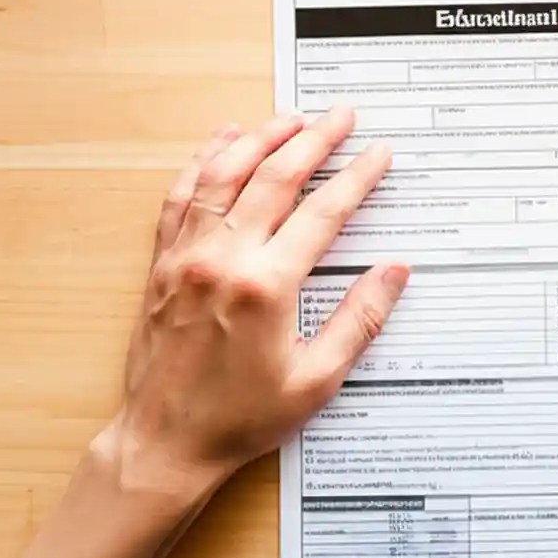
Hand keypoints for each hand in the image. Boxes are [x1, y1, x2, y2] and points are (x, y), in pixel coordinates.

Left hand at [24, 109, 407, 557]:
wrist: (164, 442)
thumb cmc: (239, 418)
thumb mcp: (316, 379)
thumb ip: (359, 320)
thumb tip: (394, 273)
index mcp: (266, 286)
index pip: (323, 211)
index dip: (357, 176)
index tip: (378, 153)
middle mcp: (223, 258)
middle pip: (276, 176)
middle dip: (315, 138)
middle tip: (341, 116)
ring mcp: (187, 256)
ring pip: (225, 173)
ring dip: (261, 137)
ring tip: (291, 117)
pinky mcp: (163, 263)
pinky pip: (182, 195)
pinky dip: (204, 161)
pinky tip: (221, 141)